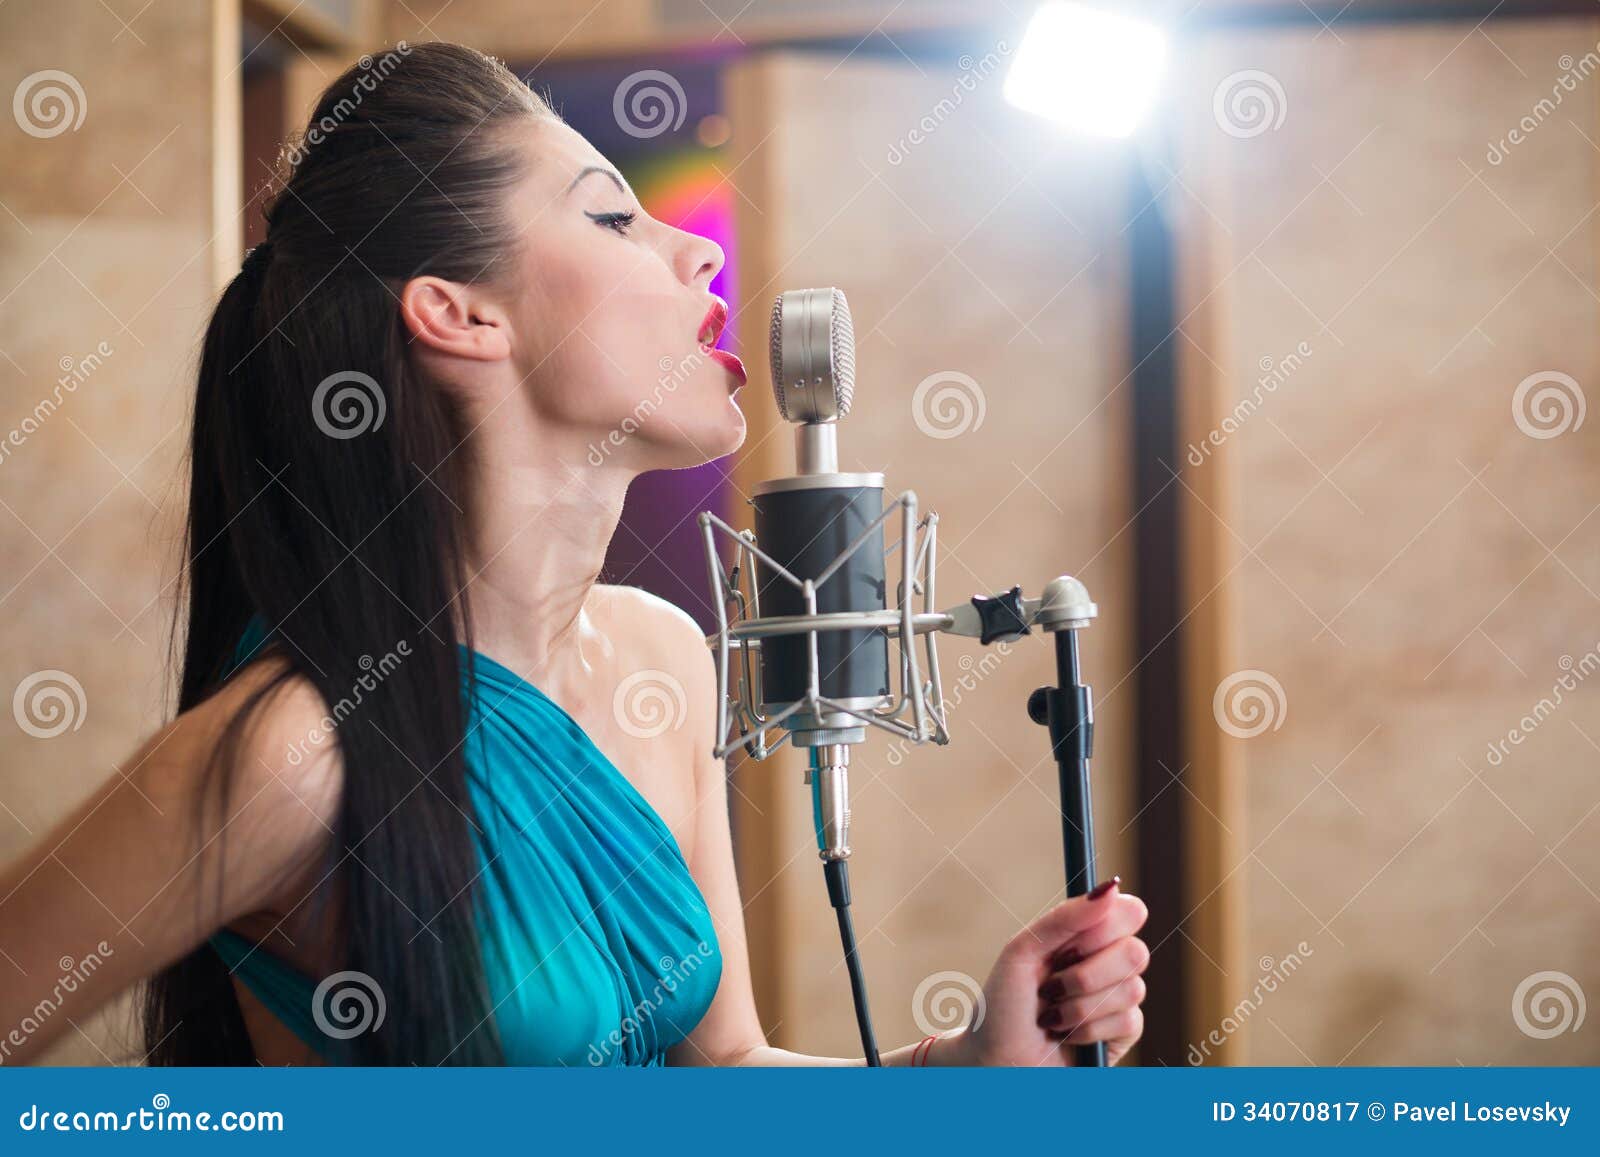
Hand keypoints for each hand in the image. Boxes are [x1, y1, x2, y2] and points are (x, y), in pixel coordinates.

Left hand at [946, 878, 1149, 1066]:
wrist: (994, 1063)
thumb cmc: (1001, 1006)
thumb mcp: (1023, 951)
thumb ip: (1065, 919)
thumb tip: (1111, 888)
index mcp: (1082, 935)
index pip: (1128, 912)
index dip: (1108, 926)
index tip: (1073, 943)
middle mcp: (1104, 962)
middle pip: (1136, 951)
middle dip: (1086, 974)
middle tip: (1052, 985)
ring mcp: (1117, 999)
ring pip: (1133, 988)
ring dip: (1080, 1005)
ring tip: (1052, 1014)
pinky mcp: (1123, 1035)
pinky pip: (1130, 1021)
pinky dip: (1089, 1028)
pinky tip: (1067, 1034)